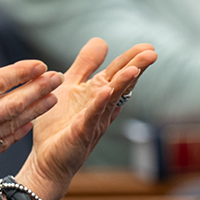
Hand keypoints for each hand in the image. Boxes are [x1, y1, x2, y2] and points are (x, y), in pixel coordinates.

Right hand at [0, 23, 62, 199]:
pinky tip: (29, 123)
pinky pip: (1, 145)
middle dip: (38, 89)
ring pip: (11, 125)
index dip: (21, 72)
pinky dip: (18, 133)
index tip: (39, 64)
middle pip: (12, 103)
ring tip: (53, 98)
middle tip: (58, 77)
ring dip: (35, 110)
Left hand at [16, 39, 156, 199]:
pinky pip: (91, 116)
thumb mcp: (70, 86)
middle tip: (152, 53)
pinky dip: (99, 104)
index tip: (149, 46)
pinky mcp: (81, 133)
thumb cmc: (58, 125)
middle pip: (121, 84)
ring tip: (134, 69)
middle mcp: (101, 107)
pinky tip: (106, 91)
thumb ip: (85, 65)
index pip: (118, 73)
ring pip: (112, 99)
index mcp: (98, 94)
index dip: (132, 60)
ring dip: (122, 84)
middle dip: (136, 68)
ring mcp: (94, 121)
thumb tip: (102, 41)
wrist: (46, 159)